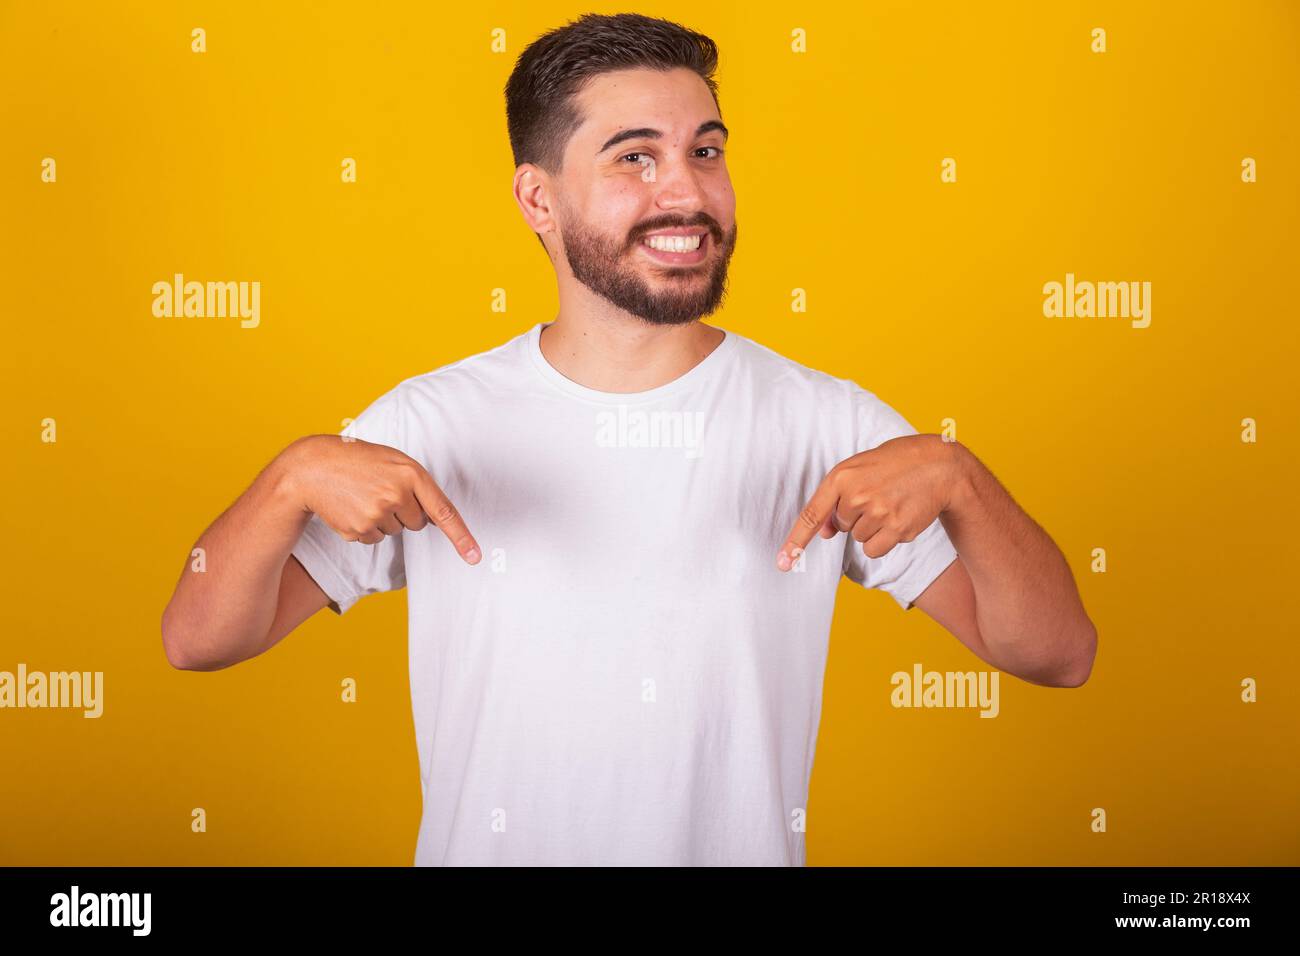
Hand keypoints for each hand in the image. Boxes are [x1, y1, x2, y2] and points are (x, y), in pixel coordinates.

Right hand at [280, 435, 480, 563]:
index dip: (461, 537)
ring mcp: (378, 513)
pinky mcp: (360, 529)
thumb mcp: (392, 460)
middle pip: (418, 523)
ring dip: (383, 518)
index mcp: (411, 473)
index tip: (475, 556)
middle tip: (380, 490)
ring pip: (396, 531)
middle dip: (405, 511)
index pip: (444, 511)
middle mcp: (397, 494)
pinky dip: (366, 527)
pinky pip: (375, 538)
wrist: (312, 468)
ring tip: (363, 495)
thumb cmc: (356, 461)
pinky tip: (352, 507)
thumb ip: (416, 483)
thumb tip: (434, 518)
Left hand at [776, 434, 959, 570]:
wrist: (938, 465)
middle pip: (840, 526)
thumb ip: (835, 498)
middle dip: (854, 515)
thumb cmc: (893, 465)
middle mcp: (857, 495)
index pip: (812, 515)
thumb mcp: (858, 470)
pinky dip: (882, 540)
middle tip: (877, 493)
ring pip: (858, 538)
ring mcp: (878, 513)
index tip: (783, 563)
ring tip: (890, 502)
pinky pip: (874, 549)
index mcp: (841, 476)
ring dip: (871, 527)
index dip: (795, 542)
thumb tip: (822, 533)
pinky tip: (897, 517)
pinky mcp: (897, 528)